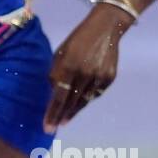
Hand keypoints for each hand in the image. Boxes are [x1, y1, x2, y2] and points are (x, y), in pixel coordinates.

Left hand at [43, 7, 127, 133]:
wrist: (105, 29)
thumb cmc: (77, 40)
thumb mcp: (61, 52)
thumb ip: (56, 72)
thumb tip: (54, 91)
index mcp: (68, 66)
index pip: (59, 96)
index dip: (53, 113)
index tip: (48, 127)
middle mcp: (84, 74)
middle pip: (71, 102)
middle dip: (61, 116)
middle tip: (53, 128)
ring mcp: (99, 77)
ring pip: (84, 101)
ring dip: (73, 112)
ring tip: (64, 120)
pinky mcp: (109, 78)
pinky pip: (95, 94)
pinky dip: (86, 100)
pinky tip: (78, 106)